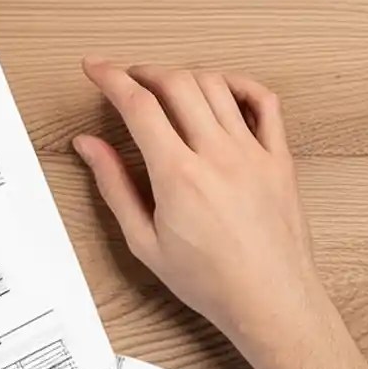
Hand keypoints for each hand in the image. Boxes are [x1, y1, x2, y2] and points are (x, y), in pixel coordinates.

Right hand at [75, 58, 367, 368]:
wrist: (268, 299)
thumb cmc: (207, 280)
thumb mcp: (143, 240)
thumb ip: (114, 185)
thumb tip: (89, 146)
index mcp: (178, 177)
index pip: (139, 107)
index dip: (111, 79)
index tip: (96, 68)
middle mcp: (218, 156)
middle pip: (177, 84)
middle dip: (144, 72)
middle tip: (126, 78)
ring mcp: (253, 152)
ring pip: (216, 85)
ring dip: (184, 75)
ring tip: (165, 86)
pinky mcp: (278, 157)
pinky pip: (264, 102)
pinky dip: (239, 84)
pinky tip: (220, 89)